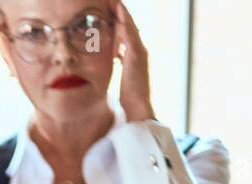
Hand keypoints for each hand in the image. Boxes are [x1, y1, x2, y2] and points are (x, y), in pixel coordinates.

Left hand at [113, 0, 154, 121]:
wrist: (138, 106)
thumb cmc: (129, 95)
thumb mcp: (123, 74)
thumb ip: (121, 62)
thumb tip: (116, 56)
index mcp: (135, 54)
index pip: (127, 33)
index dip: (120, 21)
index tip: (111, 10)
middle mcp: (140, 50)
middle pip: (130, 26)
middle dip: (122, 13)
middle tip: (113, 1)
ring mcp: (140, 51)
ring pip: (131, 26)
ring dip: (123, 12)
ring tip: (115, 1)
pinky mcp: (137, 55)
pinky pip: (130, 33)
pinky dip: (125, 21)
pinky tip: (119, 11)